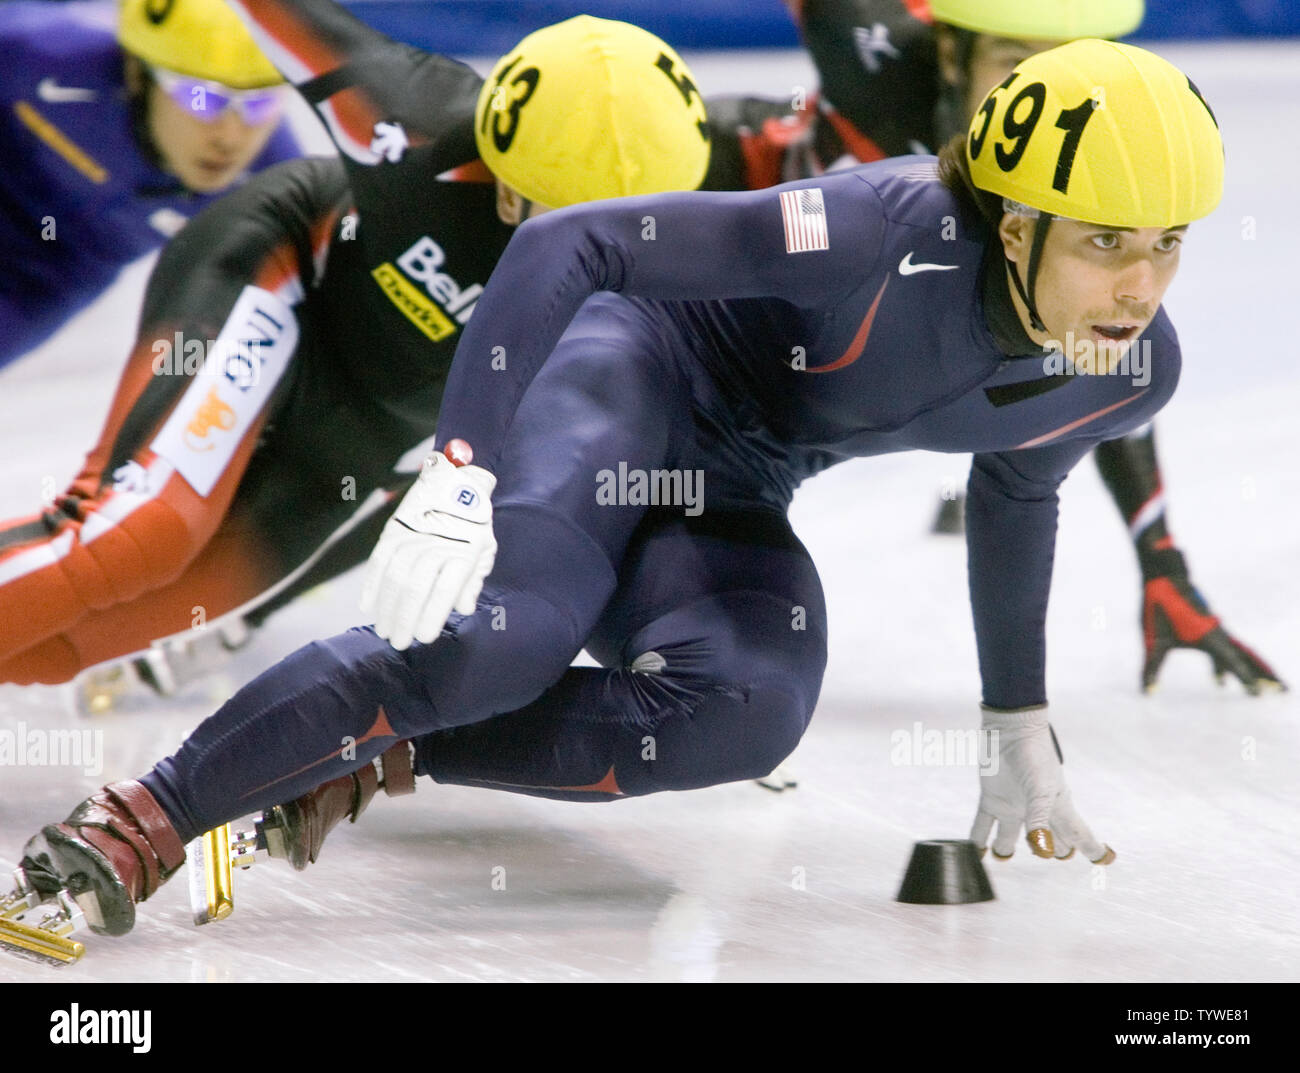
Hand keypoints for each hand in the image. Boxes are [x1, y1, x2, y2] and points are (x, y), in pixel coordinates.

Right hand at [360, 441, 495, 650]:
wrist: (456, 481)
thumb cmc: (473, 524)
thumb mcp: (485, 550)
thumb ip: (473, 581)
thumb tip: (462, 608)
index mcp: (462, 552)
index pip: (445, 590)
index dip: (433, 615)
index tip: (423, 638)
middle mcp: (435, 544)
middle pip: (416, 588)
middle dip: (405, 619)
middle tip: (399, 643)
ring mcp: (412, 536)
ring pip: (395, 578)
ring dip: (387, 608)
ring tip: (384, 630)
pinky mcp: (394, 530)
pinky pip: (379, 561)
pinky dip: (372, 585)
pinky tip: (368, 607)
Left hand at [969, 706, 1114, 863]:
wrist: (1009, 730)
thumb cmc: (1033, 756)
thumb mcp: (1040, 789)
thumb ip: (1040, 820)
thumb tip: (1042, 850)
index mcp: (1057, 808)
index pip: (1079, 834)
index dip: (1092, 849)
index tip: (1105, 860)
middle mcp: (1036, 812)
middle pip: (1049, 840)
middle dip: (1051, 852)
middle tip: (1049, 859)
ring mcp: (1013, 807)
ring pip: (1010, 837)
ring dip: (1004, 850)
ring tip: (1000, 857)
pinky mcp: (991, 800)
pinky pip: (983, 825)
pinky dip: (977, 840)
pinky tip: (974, 852)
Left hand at [1140, 550, 1285, 694]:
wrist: (1165, 578)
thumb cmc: (1159, 607)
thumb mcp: (1153, 640)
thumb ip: (1151, 668)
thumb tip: (1147, 693)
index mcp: (1209, 637)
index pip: (1233, 662)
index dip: (1246, 678)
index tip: (1258, 694)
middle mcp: (1219, 634)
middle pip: (1249, 658)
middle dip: (1265, 675)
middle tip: (1283, 692)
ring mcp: (1216, 631)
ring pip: (1241, 653)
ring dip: (1254, 669)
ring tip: (1264, 688)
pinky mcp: (1208, 629)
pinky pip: (1226, 650)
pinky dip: (1229, 665)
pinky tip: (1218, 680)